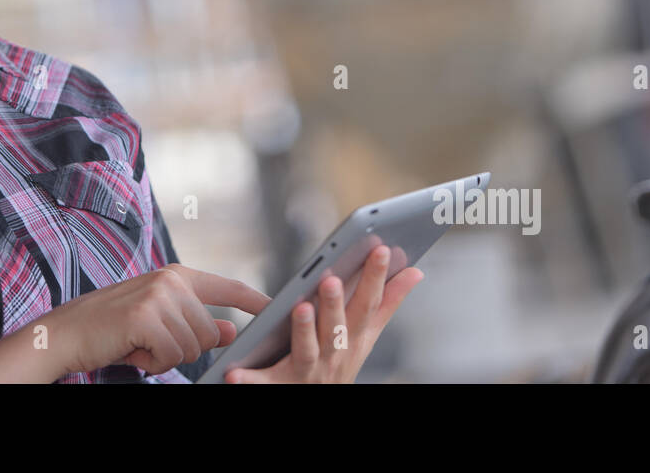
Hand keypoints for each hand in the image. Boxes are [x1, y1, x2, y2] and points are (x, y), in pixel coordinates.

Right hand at [44, 263, 271, 377]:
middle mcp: (172, 280)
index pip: (229, 287)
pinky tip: (132, 349)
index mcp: (178, 276)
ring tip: (138, 343)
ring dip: (165, 357)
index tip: (280, 308)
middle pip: (209, 333)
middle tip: (149, 343)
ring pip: (191, 347)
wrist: (68, 332)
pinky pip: (171, 355)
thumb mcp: (159, 320)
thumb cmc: (114, 327)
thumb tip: (231, 331)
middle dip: (182, 349)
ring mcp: (159, 296)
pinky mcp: (146, 316)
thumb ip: (197, 322)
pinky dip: (152, 363)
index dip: (256, 300)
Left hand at [224, 246, 422, 382]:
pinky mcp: (278, 386)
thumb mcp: (365, 337)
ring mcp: (307, 373)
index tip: (381, 248)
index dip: (375, 278)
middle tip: (332, 278)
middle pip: (336, 328)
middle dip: (336, 304)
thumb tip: (415, 271)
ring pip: (306, 351)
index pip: (367, 305)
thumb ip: (388, 304)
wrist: (316, 402)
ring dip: (304, 331)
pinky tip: (233, 373)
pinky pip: (263, 382)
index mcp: (353, 339)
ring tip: (301, 308)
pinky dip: (249, 379)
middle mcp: (334, 357)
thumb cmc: (339, 362)